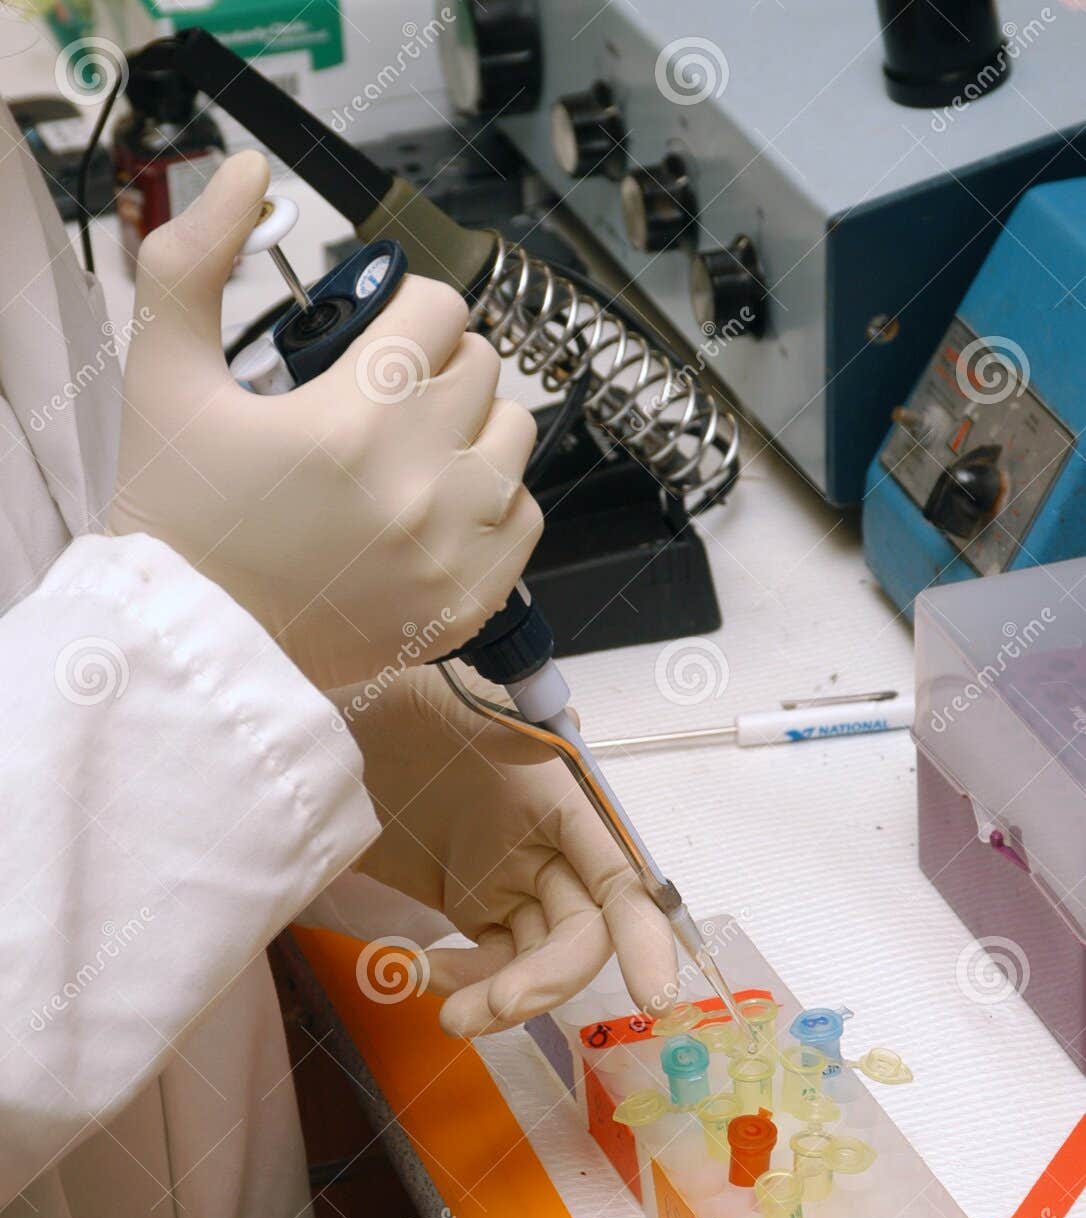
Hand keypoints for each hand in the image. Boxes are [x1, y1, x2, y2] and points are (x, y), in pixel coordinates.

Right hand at [110, 152, 541, 690]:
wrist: (194, 645)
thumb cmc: (177, 521)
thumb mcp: (163, 378)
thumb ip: (192, 262)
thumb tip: (247, 177)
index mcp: (352, 422)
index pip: (440, 307)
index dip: (404, 309)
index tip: (376, 336)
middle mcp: (418, 486)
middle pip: (482, 364)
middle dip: (435, 363)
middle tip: (382, 393)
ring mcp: (453, 550)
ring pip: (514, 434)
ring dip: (471, 426)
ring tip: (411, 448)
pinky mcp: (468, 602)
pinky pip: (525, 516)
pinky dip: (491, 501)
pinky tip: (433, 504)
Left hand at [342, 665, 678, 1037]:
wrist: (336, 744)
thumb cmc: (404, 711)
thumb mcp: (455, 703)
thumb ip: (510, 726)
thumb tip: (569, 727)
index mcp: (566, 800)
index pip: (623, 876)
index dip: (644, 935)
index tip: (654, 993)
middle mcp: (553, 847)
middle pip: (582, 935)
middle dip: (550, 979)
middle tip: (501, 1005)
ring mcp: (514, 882)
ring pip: (537, 962)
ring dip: (504, 998)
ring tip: (453, 1016)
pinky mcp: (473, 907)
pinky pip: (489, 963)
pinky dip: (462, 981)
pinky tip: (416, 970)